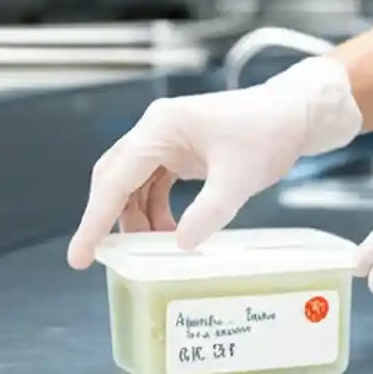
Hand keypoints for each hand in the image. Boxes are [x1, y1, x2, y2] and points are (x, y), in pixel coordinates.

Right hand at [67, 57, 361, 268]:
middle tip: (100, 260)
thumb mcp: (240, 178)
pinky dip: (155, 210)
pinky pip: (153, 184)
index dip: (94, 220)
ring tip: (152, 249)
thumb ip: (210, 212)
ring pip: (133, 185)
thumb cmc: (268, 133)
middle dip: (108, 220)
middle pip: (115, 179)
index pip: (115, 179)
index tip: (79, 255)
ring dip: (137, 218)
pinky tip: (169, 232)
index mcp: (161, 127)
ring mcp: (167, 139)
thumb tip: (179, 245)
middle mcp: (156, 130)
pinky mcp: (180, 151)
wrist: (293, 114)